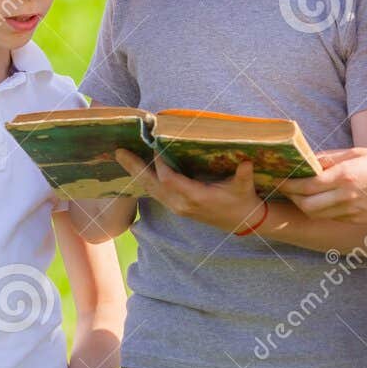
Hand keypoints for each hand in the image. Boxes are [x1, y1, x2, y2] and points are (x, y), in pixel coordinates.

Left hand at [114, 149, 264, 232]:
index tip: (156, 145)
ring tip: (122, 156)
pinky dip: (144, 180)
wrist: (240, 221)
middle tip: (120, 152)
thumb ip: (244, 175)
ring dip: (136, 172)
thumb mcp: (244, 187)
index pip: (169, 180)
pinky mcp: (175, 206)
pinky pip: (154, 193)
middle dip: (136, 168)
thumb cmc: (241, 200)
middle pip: (152, 185)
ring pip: (150, 190)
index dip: (160, 163)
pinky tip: (134, 169)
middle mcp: (181, 204)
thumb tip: (246, 163)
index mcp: (196, 197)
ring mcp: (176, 207)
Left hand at [282, 147, 366, 223]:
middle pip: (307, 205)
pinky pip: (332, 217)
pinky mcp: (358, 219)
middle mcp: (346, 197)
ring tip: (301, 194)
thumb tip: (308, 161)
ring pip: (318, 215)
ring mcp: (353, 211)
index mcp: (345, 176)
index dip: (289, 185)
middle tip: (287, 189)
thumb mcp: (357, 152)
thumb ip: (330, 158)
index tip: (279, 180)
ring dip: (305, 206)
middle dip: (293, 198)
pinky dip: (322, 210)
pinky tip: (322, 200)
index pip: (307, 185)